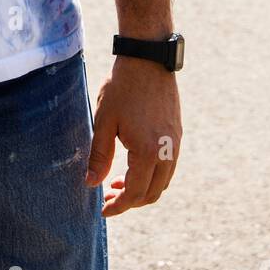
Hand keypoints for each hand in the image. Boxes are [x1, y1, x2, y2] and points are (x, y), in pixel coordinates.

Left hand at [86, 57, 181, 216]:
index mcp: (148, 152)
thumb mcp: (104, 121)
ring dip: (142, 189)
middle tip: (107, 196)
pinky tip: (133, 165)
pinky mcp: (177, 133)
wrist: (148, 59)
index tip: (103, 209)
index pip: (135, 193)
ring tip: (117, 182)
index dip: (118, 206)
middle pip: (152, 193)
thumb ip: (99, 155)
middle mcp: (167, 152)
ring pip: (163, 181)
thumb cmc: (122, 88)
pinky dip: (152, 175)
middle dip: (130, 201)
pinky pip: (169, 166)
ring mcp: (175, 143)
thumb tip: (91, 183)